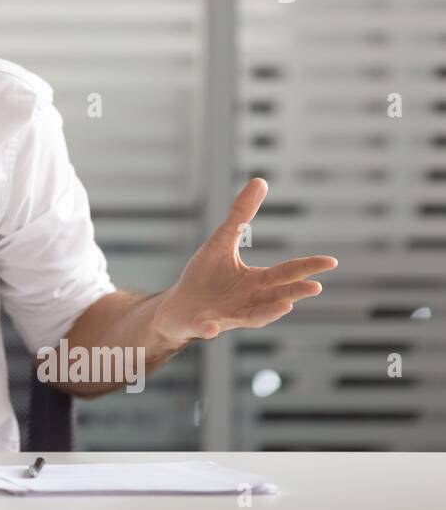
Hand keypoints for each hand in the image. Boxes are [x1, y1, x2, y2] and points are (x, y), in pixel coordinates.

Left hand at [152, 178, 337, 343]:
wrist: (179, 306)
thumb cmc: (205, 276)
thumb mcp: (222, 242)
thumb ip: (240, 216)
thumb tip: (260, 181)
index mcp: (257, 282)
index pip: (286, 273)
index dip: (307, 267)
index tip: (331, 261)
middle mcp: (250, 301)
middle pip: (277, 296)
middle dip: (296, 293)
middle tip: (316, 287)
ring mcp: (228, 315)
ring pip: (253, 317)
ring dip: (268, 313)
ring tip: (286, 307)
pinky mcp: (203, 325)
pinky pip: (208, 328)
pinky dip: (210, 329)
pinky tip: (210, 328)